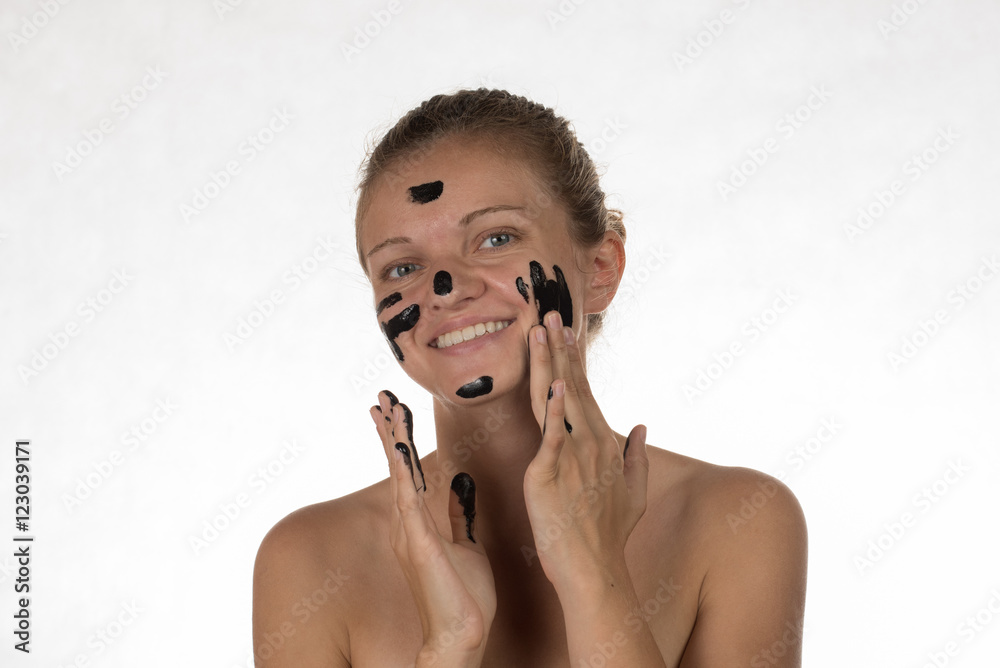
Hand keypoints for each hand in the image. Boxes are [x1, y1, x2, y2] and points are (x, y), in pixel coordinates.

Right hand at [371, 390, 495, 664]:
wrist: (463, 634)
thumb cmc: (464, 597)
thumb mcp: (467, 544)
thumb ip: (460, 514)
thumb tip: (461, 482)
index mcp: (419, 523)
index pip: (407, 471)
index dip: (400, 440)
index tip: (393, 410)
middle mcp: (407, 523)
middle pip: (396, 466)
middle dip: (389, 430)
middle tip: (381, 397)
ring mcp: (409, 531)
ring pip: (399, 474)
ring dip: (393, 439)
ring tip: (385, 408)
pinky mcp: (418, 542)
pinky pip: (408, 497)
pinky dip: (402, 469)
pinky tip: (398, 445)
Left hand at [522, 312, 649, 594]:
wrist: (594, 569)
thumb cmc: (608, 534)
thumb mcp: (632, 491)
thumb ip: (636, 455)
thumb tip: (641, 425)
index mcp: (602, 441)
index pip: (583, 390)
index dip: (572, 358)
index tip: (564, 330)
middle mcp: (590, 441)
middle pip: (571, 384)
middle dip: (559, 347)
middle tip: (549, 312)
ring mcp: (572, 455)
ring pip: (558, 399)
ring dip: (549, 362)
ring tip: (540, 331)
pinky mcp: (551, 473)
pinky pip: (551, 435)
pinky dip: (553, 409)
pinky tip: (552, 384)